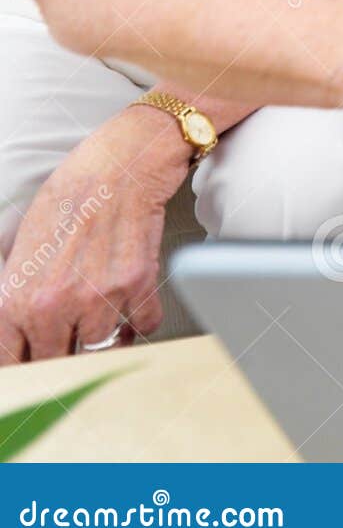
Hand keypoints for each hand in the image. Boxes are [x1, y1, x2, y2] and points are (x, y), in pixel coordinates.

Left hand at [0, 108, 192, 363]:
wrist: (120, 163)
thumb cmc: (70, 195)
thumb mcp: (21, 246)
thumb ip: (16, 294)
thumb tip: (16, 331)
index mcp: (18, 298)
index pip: (12, 362)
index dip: (26, 364)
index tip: (37, 360)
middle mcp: (56, 305)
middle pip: (59, 361)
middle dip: (66, 347)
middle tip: (73, 326)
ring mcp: (100, 298)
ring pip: (103, 344)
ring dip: (107, 330)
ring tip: (105, 303)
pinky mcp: (139, 285)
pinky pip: (144, 325)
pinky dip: (142, 317)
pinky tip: (133, 299)